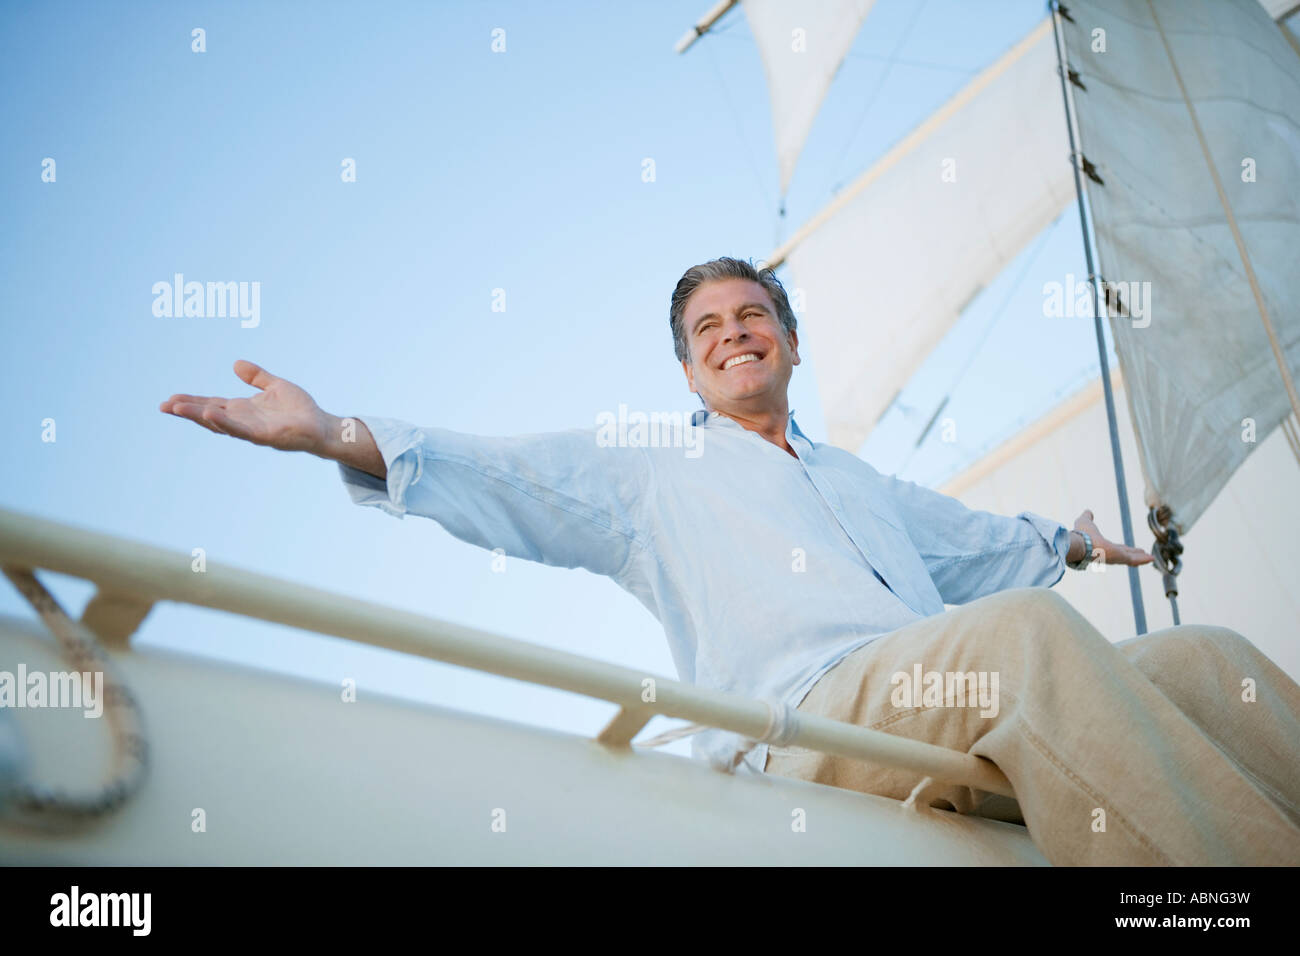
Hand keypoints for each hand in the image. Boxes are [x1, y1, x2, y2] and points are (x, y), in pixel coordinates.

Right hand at [159, 359, 329, 453]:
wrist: (322, 426)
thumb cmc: (301, 410)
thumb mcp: (276, 386)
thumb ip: (256, 377)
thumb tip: (235, 363)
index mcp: (244, 410)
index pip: (212, 404)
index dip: (192, 401)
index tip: (170, 398)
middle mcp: (244, 421)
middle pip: (210, 415)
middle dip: (187, 411)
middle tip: (164, 405)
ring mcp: (253, 430)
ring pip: (221, 424)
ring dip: (199, 416)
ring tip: (178, 408)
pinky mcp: (266, 436)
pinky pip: (241, 430)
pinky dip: (226, 423)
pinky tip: (211, 414)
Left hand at [1072, 509, 1152, 566]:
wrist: (1080, 543)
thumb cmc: (1080, 534)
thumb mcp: (1085, 522)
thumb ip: (1087, 517)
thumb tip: (1088, 511)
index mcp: (1102, 547)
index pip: (1115, 548)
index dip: (1123, 549)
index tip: (1128, 549)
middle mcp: (1110, 554)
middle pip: (1126, 555)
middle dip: (1134, 555)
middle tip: (1143, 554)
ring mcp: (1116, 557)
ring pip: (1132, 558)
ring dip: (1141, 558)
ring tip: (1152, 558)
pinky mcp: (1120, 558)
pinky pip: (1134, 560)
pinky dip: (1143, 559)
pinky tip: (1152, 559)